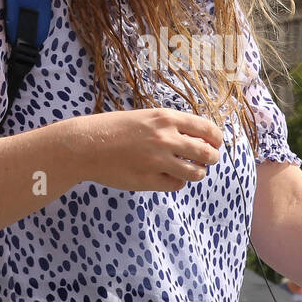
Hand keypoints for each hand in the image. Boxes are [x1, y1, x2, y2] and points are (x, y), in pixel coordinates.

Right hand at [62, 109, 221, 192]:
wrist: (86, 145)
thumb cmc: (114, 129)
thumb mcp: (145, 117)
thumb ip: (170, 125)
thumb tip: (197, 137)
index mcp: (166, 118)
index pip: (206, 129)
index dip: (216, 139)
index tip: (216, 143)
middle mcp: (166, 138)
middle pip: (206, 153)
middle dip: (211, 157)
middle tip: (208, 160)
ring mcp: (158, 161)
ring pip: (196, 172)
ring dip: (197, 172)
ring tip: (191, 170)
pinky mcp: (149, 180)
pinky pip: (177, 185)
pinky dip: (178, 182)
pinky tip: (169, 177)